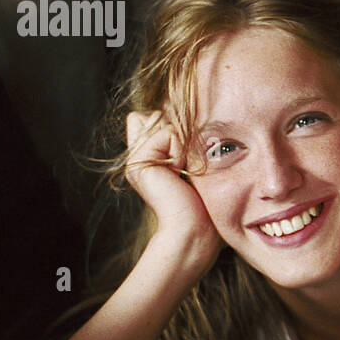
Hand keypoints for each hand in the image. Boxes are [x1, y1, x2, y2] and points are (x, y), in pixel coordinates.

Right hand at [124, 110, 222, 273]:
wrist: (195, 228)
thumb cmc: (204, 200)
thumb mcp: (196, 161)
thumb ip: (183, 137)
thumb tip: (179, 110)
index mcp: (149, 155)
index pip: (154, 116)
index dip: (174, 125)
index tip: (187, 156)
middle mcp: (139, 155)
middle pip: (156, 114)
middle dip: (178, 130)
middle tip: (186, 164)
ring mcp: (135, 158)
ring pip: (161, 118)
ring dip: (182, 140)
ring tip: (184, 169)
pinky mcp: (138, 162)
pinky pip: (168, 132)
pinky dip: (181, 149)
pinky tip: (180, 172)